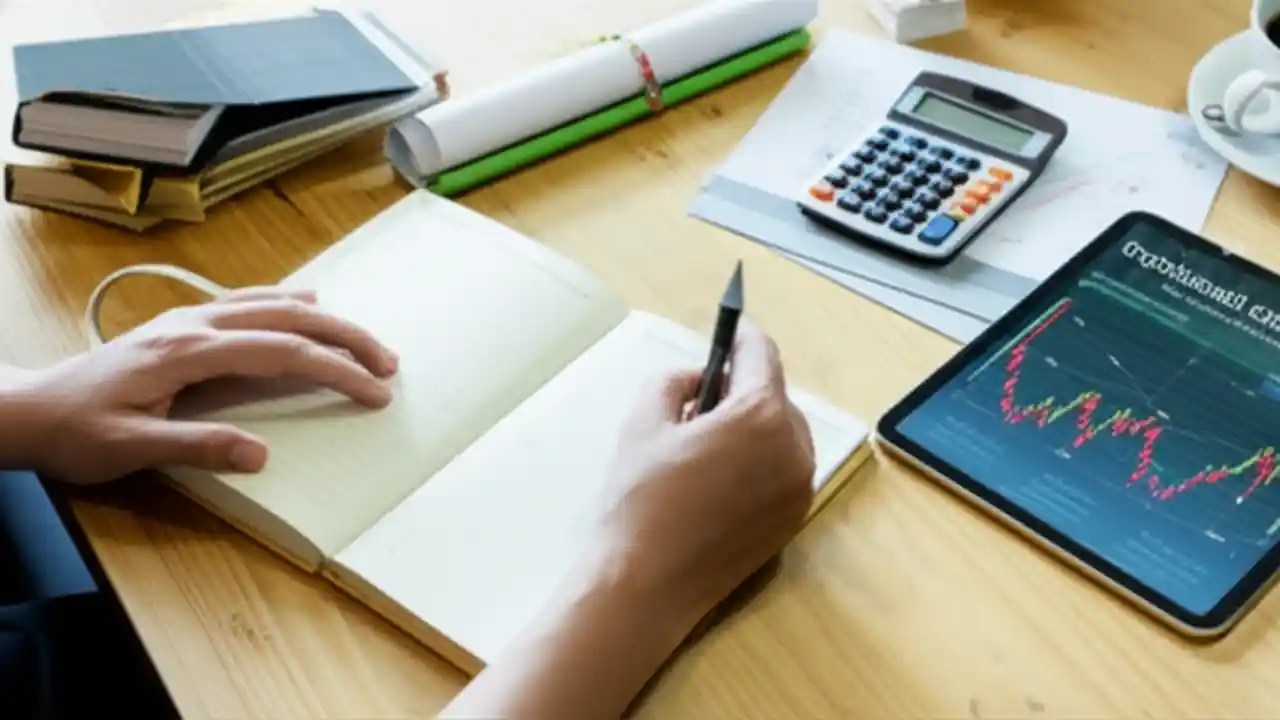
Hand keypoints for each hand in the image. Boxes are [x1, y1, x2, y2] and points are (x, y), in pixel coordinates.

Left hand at [6, 286, 397, 484]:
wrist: (32, 408)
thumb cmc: (77, 432)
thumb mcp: (130, 449)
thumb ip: (197, 447)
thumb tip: (261, 454)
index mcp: (189, 352)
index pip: (282, 353)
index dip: (335, 371)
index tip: (373, 392)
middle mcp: (194, 325)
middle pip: (289, 318)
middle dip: (345, 339)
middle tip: (388, 364)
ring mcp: (189, 319)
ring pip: (272, 304)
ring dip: (325, 321)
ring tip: (364, 340)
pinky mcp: (184, 325)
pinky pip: (248, 301)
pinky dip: (287, 302)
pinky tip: (306, 303)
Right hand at [437, 320, 815, 719]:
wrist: (647, 584)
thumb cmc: (640, 498)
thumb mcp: (644, 420)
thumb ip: (676, 380)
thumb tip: (701, 379)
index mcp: (761, 416)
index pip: (761, 355)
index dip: (742, 335)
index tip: (730, 327)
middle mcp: (794, 449)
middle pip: (774, 396)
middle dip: (742, 388)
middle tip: (699, 397)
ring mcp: (799, 488)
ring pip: (782, 435)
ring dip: (751, 426)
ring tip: (704, 443)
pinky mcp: (794, 520)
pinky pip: (782, 470)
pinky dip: (759, 461)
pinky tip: (717, 478)